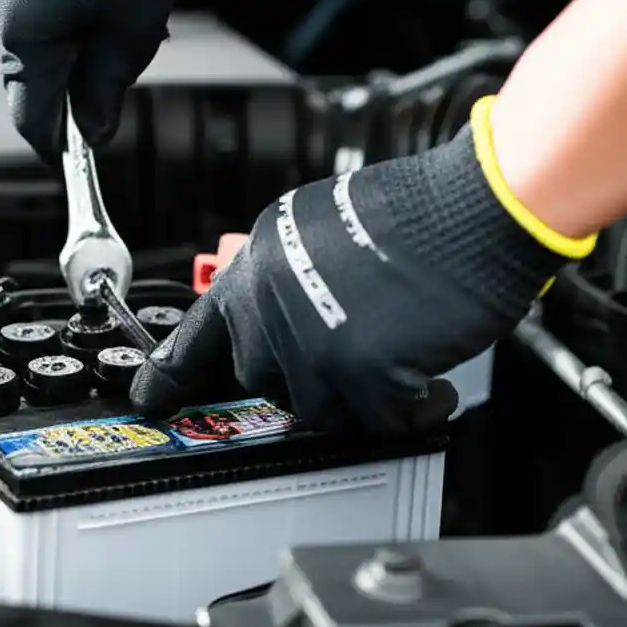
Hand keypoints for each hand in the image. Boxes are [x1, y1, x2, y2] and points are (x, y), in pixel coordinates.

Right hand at [0, 0, 183, 161]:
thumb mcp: (135, 19)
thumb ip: (108, 82)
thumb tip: (94, 129)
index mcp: (24, 34)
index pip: (31, 119)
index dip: (57, 148)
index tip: (73, 163)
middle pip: (32, 67)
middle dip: (75, 73)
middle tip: (124, 51)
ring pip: (31, 23)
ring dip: (69, 27)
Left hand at [131, 114, 587, 436]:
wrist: (477, 204)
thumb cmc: (420, 211)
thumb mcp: (322, 229)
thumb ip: (289, 279)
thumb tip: (283, 323)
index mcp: (260, 261)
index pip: (199, 332)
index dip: (171, 374)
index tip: (149, 398)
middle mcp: (271, 299)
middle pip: (263, 377)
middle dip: (307, 376)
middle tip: (356, 353)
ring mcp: (310, 339)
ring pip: (317, 408)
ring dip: (362, 396)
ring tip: (402, 359)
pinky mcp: (358, 371)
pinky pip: (376, 422)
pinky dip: (410, 410)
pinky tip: (430, 383)